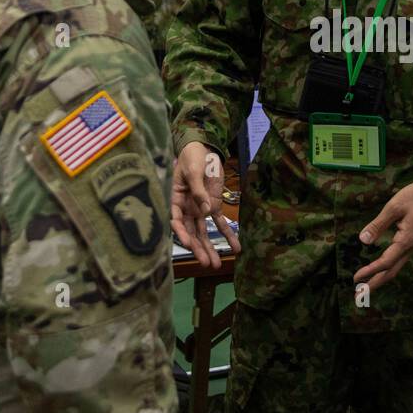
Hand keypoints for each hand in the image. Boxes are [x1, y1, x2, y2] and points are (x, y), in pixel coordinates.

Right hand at [170, 141, 239, 268]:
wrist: (203, 149)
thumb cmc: (192, 158)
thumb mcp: (193, 172)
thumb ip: (198, 191)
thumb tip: (206, 210)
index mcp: (176, 200)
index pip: (176, 221)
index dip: (181, 234)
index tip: (188, 244)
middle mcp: (187, 209)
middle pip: (191, 232)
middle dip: (199, 248)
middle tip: (206, 263)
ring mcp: (200, 209)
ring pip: (204, 232)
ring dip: (210, 247)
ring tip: (216, 264)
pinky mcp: (213, 206)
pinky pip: (220, 223)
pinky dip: (228, 234)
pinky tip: (235, 247)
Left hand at [353, 175, 412, 291]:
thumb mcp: (394, 207)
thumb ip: (378, 224)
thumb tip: (362, 240)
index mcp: (406, 241)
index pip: (385, 262)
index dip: (369, 271)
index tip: (355, 278)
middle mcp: (410, 247)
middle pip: (391, 272)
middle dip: (374, 285)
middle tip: (358, 297)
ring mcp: (412, 246)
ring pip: (395, 268)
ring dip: (380, 279)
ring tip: (365, 288)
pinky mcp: (412, 242)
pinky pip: (398, 261)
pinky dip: (386, 269)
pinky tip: (378, 271)